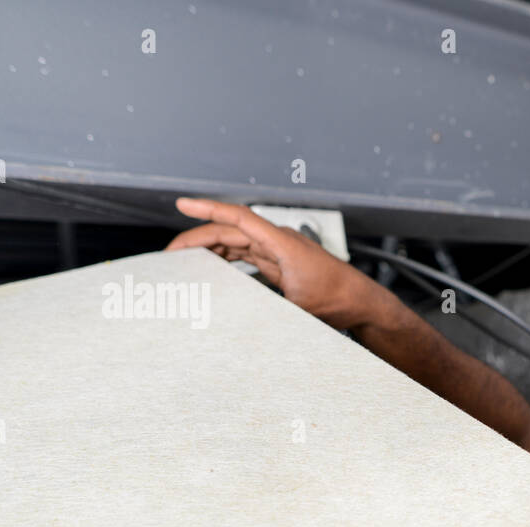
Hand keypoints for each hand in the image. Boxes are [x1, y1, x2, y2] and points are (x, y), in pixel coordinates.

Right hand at [166, 197, 370, 329]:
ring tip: (182, 264)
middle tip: (168, 256)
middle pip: (229, 232)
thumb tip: (237, 321)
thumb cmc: (338, 299)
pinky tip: (209, 268)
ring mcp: (277, 250)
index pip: (238, 217)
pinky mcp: (278, 262)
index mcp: (282, 243)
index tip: (182, 202)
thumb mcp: (298, 308)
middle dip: (196, 240)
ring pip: (234, 243)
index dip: (208, 209)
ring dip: (208, 250)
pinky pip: (244, 255)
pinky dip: (224, 259)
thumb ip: (267, 308)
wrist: (360, 301)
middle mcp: (277, 241)